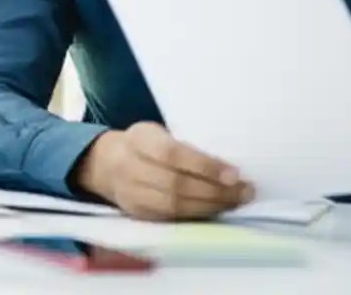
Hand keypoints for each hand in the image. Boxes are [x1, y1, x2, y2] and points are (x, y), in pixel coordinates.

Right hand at [74, 122, 253, 220]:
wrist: (105, 163)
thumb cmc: (144, 145)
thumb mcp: (158, 133)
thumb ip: (185, 146)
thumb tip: (228, 166)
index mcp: (137, 139)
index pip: (171, 153)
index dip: (204, 165)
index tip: (234, 173)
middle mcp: (129, 166)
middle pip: (175, 183)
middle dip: (215, 191)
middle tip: (245, 191)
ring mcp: (130, 193)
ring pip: (174, 205)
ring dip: (211, 206)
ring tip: (236, 202)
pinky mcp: (136, 212)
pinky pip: (170, 218)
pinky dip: (197, 215)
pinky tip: (216, 210)